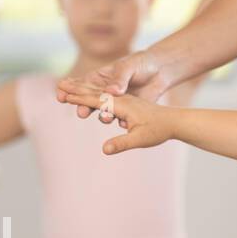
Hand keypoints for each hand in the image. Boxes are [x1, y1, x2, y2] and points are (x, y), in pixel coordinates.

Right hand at [56, 51, 168, 121]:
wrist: (161, 71)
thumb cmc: (140, 63)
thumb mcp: (129, 67)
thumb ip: (120, 79)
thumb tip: (110, 91)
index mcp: (100, 78)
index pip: (81, 84)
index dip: (70, 90)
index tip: (61, 96)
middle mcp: (105, 92)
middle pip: (90, 101)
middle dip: (83, 107)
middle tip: (81, 112)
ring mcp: (116, 102)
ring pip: (104, 112)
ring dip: (103, 116)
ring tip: (106, 117)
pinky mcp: (128, 111)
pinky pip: (121, 119)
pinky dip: (122, 121)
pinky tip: (124, 123)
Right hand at [57, 91, 173, 154]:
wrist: (177, 121)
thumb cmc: (161, 128)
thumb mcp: (142, 137)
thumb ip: (123, 142)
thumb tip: (104, 150)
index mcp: (122, 104)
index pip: (95, 99)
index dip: (77, 97)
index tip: (62, 94)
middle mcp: (121, 100)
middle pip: (95, 93)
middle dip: (76, 90)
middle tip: (59, 87)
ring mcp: (126, 103)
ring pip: (101, 97)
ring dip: (86, 95)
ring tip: (72, 93)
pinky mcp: (130, 108)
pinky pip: (111, 104)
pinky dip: (99, 101)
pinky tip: (94, 100)